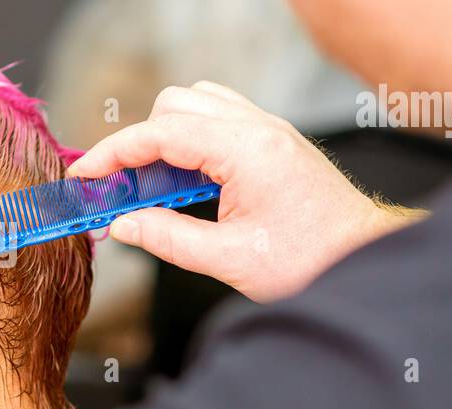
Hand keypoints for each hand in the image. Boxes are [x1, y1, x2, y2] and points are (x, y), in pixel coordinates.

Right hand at [68, 82, 423, 302]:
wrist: (366, 260)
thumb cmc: (312, 262)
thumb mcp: (229, 260)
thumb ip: (167, 238)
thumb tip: (122, 225)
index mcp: (247, 151)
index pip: (159, 134)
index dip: (113, 154)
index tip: (85, 176)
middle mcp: (259, 128)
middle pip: (175, 106)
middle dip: (138, 143)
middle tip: (119, 189)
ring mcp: (269, 130)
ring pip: (197, 103)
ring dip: (165, 136)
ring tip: (152, 186)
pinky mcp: (273, 141)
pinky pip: (220, 119)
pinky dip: (191, 140)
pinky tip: (186, 181)